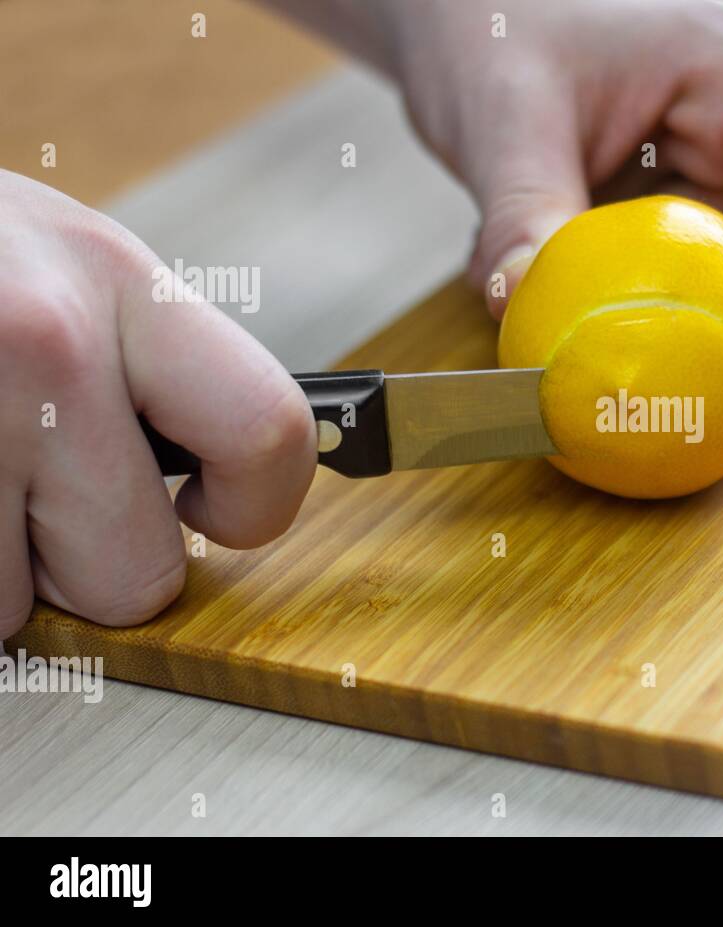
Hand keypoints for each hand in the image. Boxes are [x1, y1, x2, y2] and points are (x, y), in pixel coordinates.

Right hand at [0, 170, 316, 636]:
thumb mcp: (56, 266)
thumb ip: (143, 368)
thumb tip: (213, 485)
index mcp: (115, 282)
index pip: (266, 432)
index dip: (253, 505)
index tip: (215, 511)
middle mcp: (42, 345)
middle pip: (130, 578)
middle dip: (80, 567)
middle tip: (30, 502)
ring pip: (4, 614)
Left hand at [350, 0, 722, 344]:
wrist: (471, 8)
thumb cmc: (496, 23)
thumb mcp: (503, 115)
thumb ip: (521, 213)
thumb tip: (522, 307)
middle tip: (682, 380)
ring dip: (707, 315)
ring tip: (623, 332)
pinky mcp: (700, 187)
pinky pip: (713, 264)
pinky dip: (667, 300)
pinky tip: (597, 297)